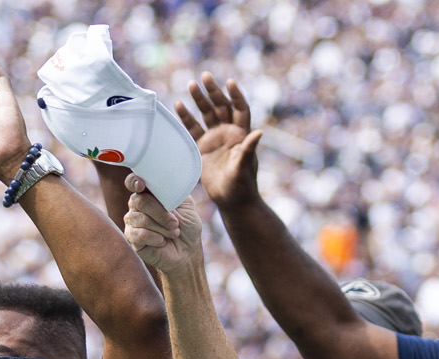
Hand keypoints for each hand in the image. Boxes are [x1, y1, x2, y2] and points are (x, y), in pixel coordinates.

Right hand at [124, 178, 204, 278]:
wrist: (187, 251)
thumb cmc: (187, 227)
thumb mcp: (186, 205)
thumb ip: (174, 191)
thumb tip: (164, 182)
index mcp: (148, 194)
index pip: (133, 182)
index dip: (134, 181)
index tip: (141, 185)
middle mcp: (137, 207)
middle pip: (139, 201)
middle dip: (160, 213)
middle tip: (175, 223)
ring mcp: (132, 223)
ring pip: (141, 219)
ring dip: (162, 228)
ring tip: (173, 233)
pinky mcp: (132, 239)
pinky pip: (140, 234)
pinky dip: (156, 238)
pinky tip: (162, 242)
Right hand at [175, 73, 263, 208]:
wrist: (231, 201)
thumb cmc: (242, 186)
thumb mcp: (244, 168)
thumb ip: (248, 149)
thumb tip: (259, 132)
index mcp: (241, 134)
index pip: (240, 109)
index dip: (236, 95)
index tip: (229, 82)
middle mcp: (228, 133)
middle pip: (221, 106)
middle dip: (214, 92)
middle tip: (205, 76)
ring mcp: (215, 139)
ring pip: (207, 114)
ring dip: (200, 99)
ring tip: (191, 84)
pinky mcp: (202, 148)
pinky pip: (193, 129)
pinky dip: (186, 118)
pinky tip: (178, 105)